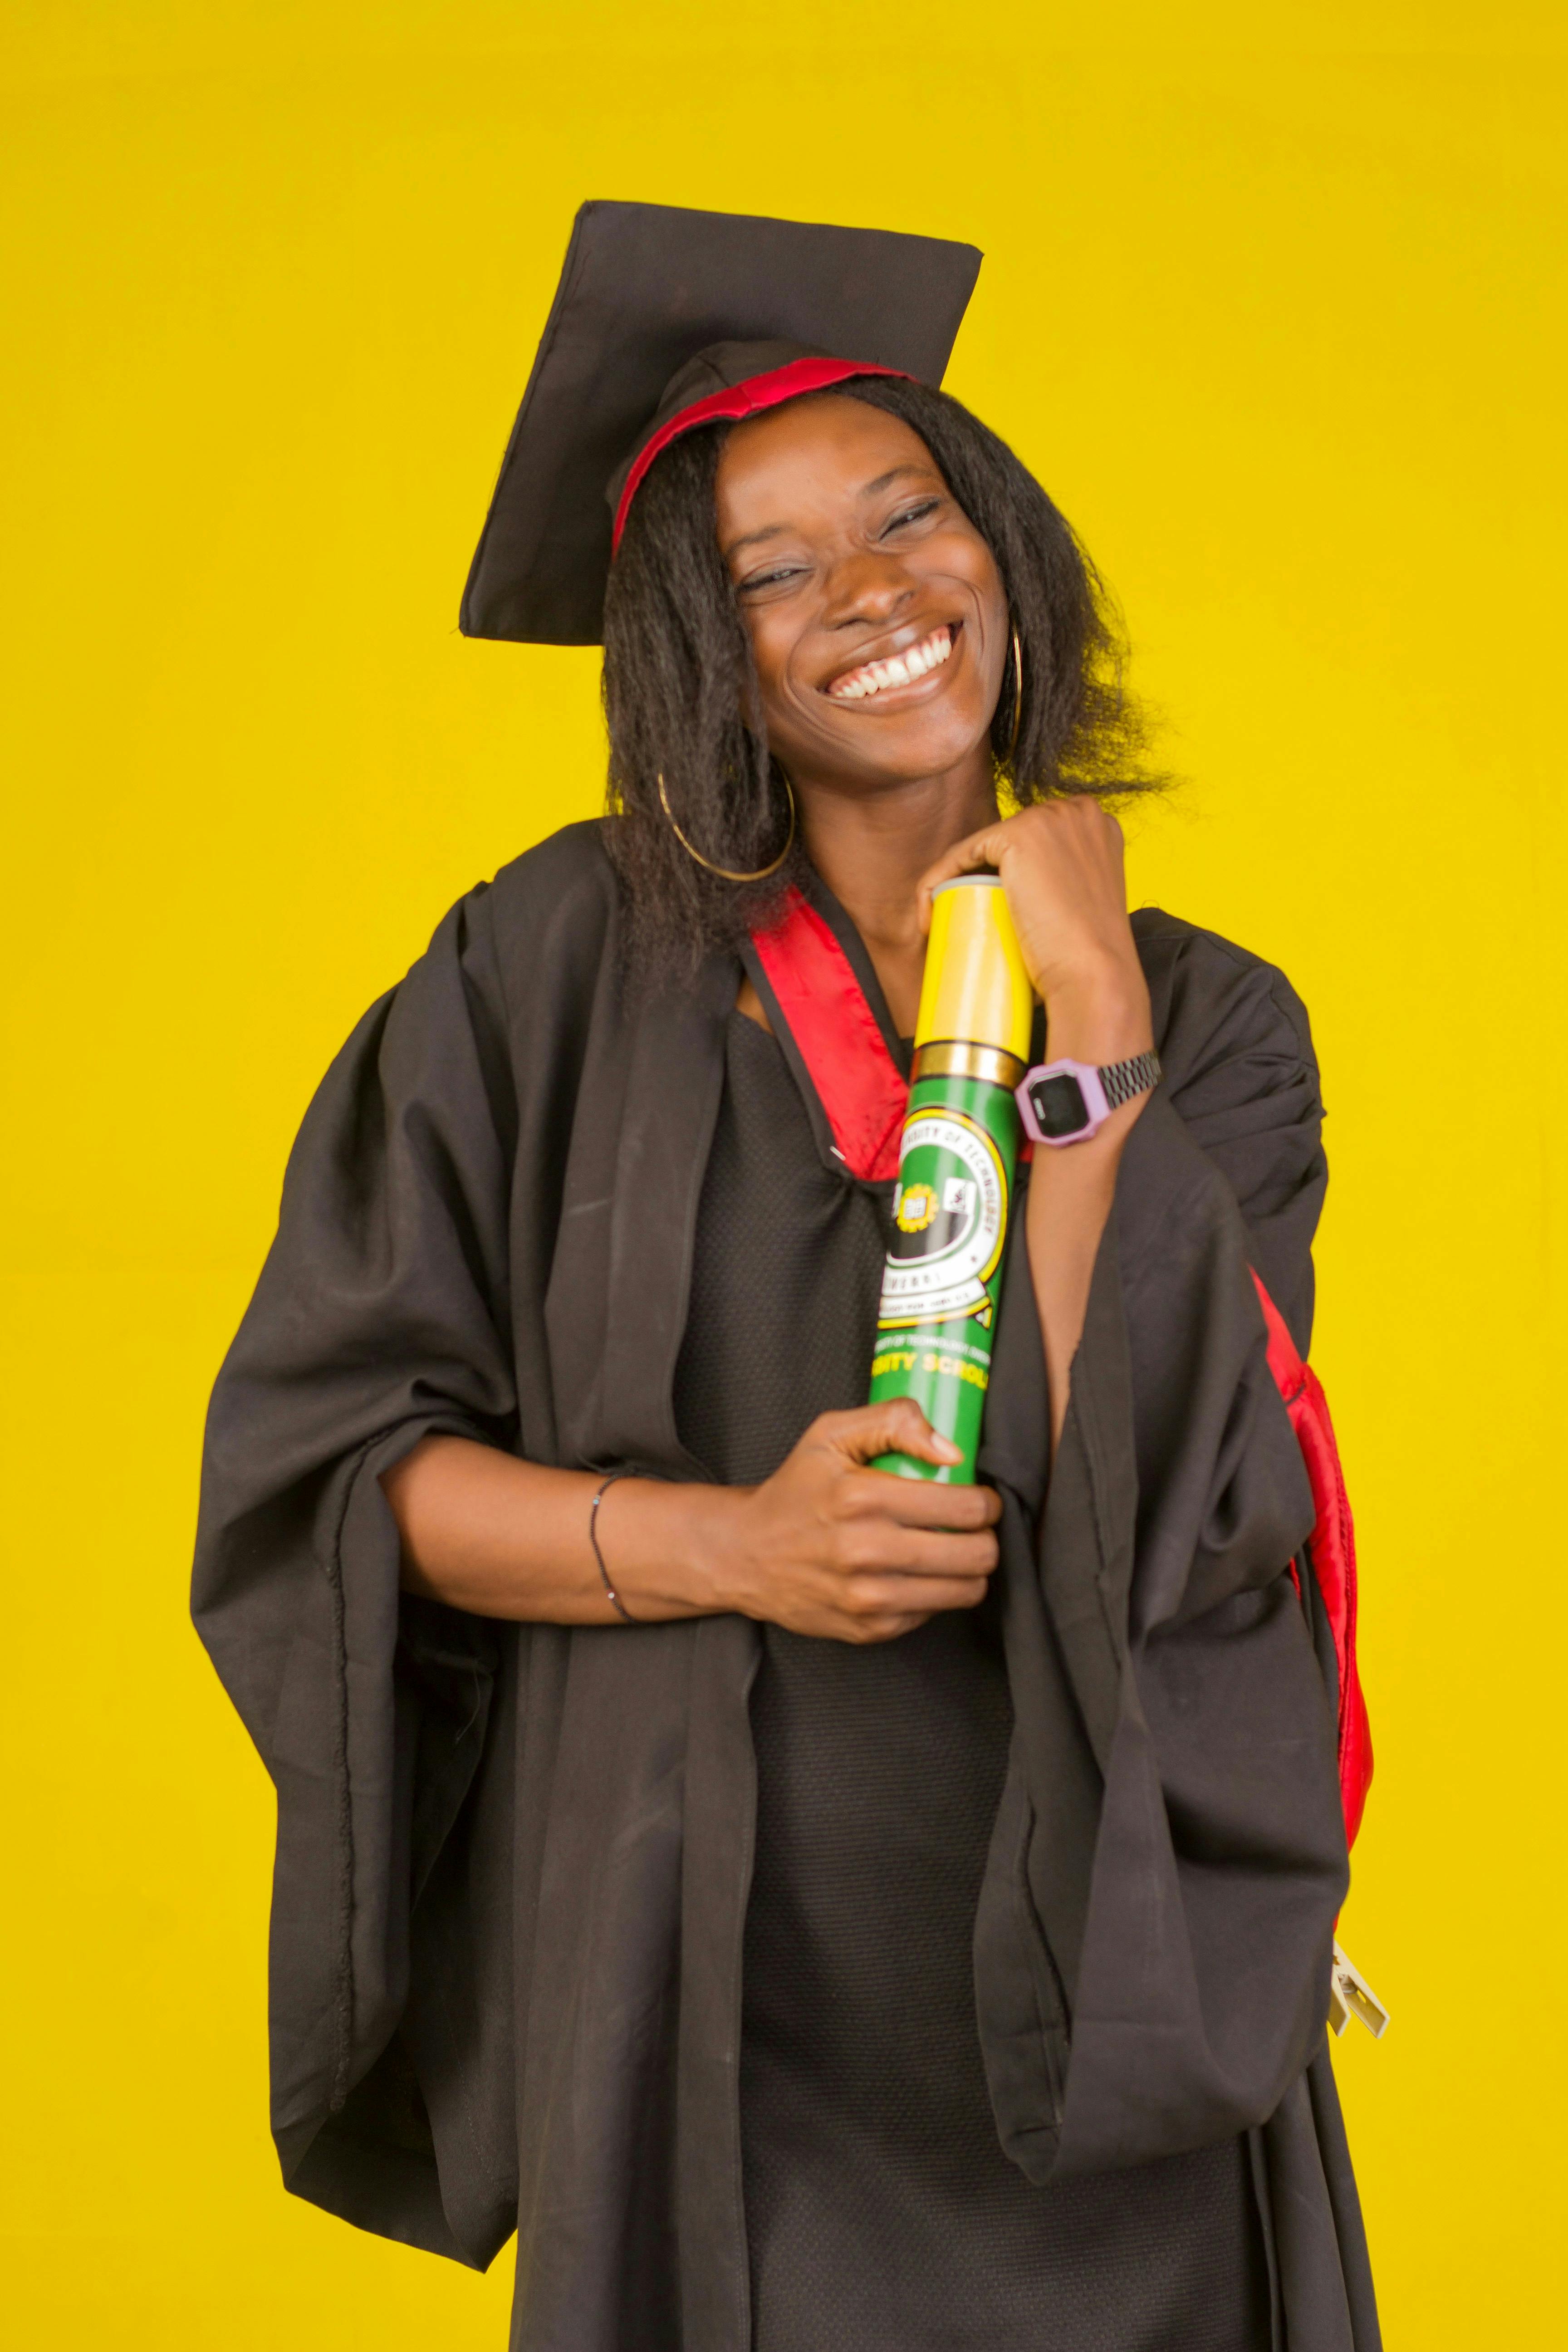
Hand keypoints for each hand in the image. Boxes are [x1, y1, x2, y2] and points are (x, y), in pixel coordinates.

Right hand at [707, 1399, 1000, 1642]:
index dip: (986, 1501)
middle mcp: (867, 1551)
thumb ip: (894, 1421)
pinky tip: (913, 1572)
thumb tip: (951, 1451)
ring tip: (951, 1550)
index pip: (965, 1506)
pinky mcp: (869, 1629)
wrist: (746, 1553)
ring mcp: (869, 1597)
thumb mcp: (831, 1434)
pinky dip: (935, 1593)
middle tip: (971, 1527)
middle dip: (986, 1536)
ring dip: (970, 1569)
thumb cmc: (795, 1490)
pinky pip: (935, 1613)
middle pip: (977, 1554)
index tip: (979, 1498)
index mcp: (862, 1497)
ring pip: (966, 1590)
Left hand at [917, 799, 1151, 1062]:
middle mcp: (1078, 812)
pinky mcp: (1019, 833)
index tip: (986, 913)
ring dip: (951, 885)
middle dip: (975, 879)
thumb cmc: (1090, 958)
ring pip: (979, 850)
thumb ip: (1069, 888)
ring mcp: (1049, 818)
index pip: (1034, 844)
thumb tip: (1038, 910)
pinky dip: (935, 884)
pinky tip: (928, 916)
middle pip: (1006, 844)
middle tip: (962, 924)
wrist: (1096, 973)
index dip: (1002, 876)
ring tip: (942, 928)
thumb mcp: (1086, 908)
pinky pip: (959, 855)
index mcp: (1098, 828)